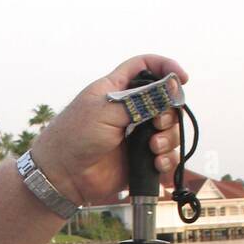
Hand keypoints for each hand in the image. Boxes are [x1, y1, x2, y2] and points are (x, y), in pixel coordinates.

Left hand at [31, 54, 187, 206]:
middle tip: (157, 124)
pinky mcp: (139, 160)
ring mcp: (136, 136)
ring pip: (169, 130)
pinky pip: (165, 156)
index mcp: (118, 90)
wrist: (62, 175)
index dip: (165, 67)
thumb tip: (171, 87)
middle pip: (166, 101)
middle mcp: (130, 111)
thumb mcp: (107, 109)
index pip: (146, 67)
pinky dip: (166, 159)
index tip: (181, 78)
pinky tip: (157, 163)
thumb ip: (141, 98)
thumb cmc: (75, 136)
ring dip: (168, 138)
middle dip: (169, 112)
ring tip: (154, 148)